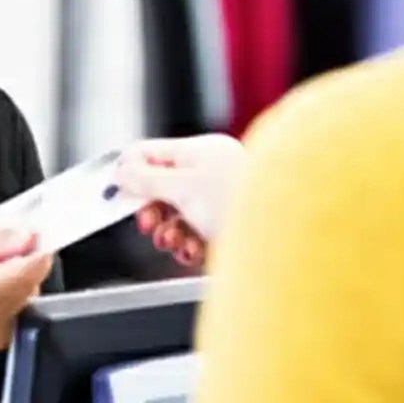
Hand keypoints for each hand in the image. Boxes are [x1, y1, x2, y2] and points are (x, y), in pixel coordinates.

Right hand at [0, 221, 53, 353]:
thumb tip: (31, 238)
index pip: (27, 273)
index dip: (37, 250)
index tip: (36, 236)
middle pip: (31, 286)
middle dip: (24, 262)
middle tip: (1, 247)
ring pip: (27, 299)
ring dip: (17, 278)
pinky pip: (18, 311)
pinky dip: (10, 295)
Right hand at [114, 134, 248, 268]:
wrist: (288, 242)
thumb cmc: (242, 204)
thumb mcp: (184, 187)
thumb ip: (147, 179)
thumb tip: (120, 170)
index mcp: (201, 152)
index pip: (151, 153)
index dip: (129, 172)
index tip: (114, 194)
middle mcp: (210, 174)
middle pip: (161, 189)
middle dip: (152, 210)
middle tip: (149, 224)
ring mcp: (219, 203)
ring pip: (176, 217)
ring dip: (168, 232)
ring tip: (174, 241)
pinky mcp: (226, 231)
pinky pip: (193, 236)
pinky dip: (187, 245)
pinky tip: (192, 251)